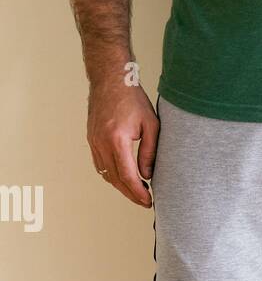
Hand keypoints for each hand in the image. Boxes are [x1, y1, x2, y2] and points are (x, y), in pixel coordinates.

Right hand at [87, 78, 159, 206]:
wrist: (110, 79)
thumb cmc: (133, 99)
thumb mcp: (151, 125)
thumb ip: (149, 152)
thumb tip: (147, 175)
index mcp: (117, 140)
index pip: (128, 176)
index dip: (138, 192)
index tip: (149, 201)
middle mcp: (101, 143)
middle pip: (115, 179)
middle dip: (130, 194)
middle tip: (145, 201)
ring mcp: (93, 141)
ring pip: (106, 174)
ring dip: (120, 186)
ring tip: (137, 191)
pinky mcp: (91, 139)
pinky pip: (99, 164)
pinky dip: (111, 174)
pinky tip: (123, 177)